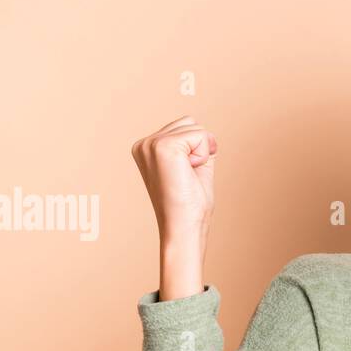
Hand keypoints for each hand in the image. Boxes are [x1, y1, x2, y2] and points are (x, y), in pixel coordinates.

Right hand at [130, 115, 217, 250]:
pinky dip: (203, 156)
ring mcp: (151, 144)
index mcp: (146, 148)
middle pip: (191, 123)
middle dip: (200, 149)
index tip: (185, 176)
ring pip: (196, 128)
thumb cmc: (189, 205)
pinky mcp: (162, 147)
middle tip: (187, 176)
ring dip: (202, 153)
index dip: (197, 151)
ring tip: (187, 175)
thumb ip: (195, 147)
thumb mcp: (193, 167)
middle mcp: (144, 143)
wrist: (183, 227)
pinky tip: (188, 173)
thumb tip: (205, 133)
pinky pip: (201, 136)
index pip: (185, 127)